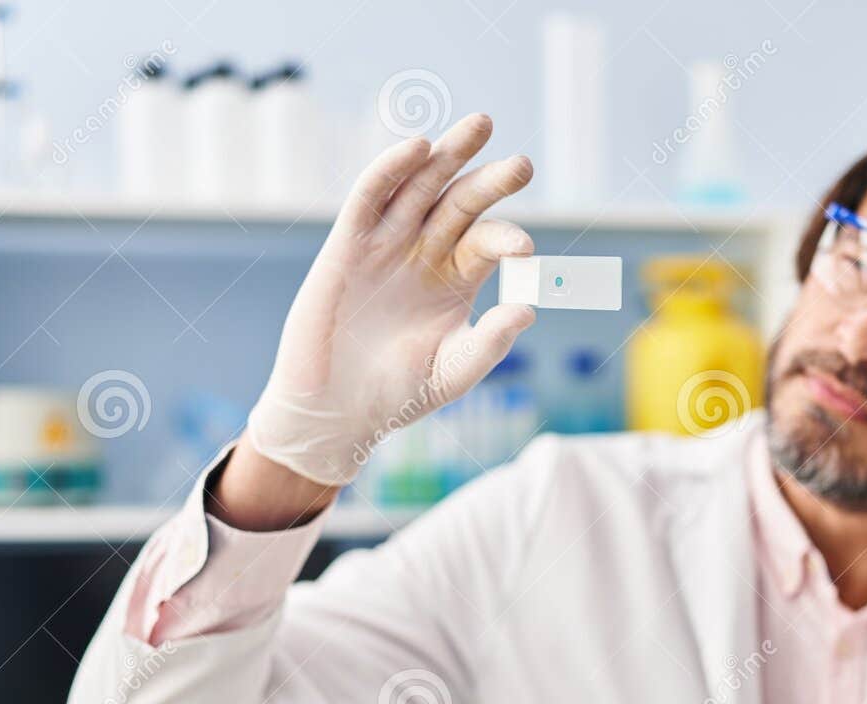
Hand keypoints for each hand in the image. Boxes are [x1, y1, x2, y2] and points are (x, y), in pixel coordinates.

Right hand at [245, 113, 535, 487]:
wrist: (336, 412)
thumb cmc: (398, 395)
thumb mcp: (453, 371)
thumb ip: (490, 342)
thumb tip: (530, 310)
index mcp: (456, 279)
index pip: (487, 242)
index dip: (507, 239)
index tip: (525, 250)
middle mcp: (424, 253)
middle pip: (461, 203)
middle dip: (490, 181)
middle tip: (523, 166)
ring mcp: (386, 244)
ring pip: (420, 187)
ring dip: (447, 156)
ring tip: (481, 127)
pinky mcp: (347, 244)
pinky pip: (371, 197)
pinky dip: (392, 170)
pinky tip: (418, 148)